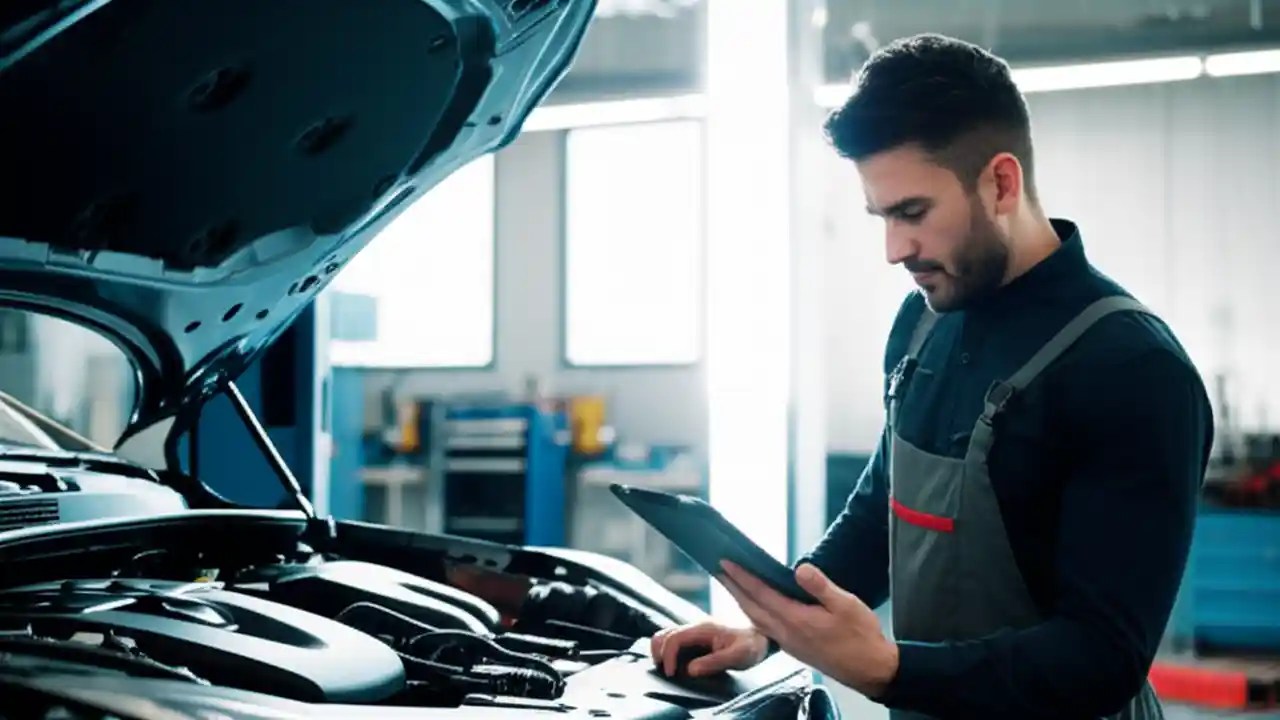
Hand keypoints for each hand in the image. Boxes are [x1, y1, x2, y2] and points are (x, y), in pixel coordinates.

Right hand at [649, 620, 770, 677]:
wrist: (761, 635)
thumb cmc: (751, 645)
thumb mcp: (738, 656)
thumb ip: (714, 662)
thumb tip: (690, 670)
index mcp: (703, 628)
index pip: (674, 638)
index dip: (668, 656)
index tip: (672, 674)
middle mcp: (695, 626)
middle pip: (664, 634)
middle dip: (659, 653)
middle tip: (667, 672)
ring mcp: (695, 631)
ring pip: (667, 636)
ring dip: (662, 652)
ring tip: (670, 669)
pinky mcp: (696, 637)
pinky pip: (675, 641)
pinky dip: (668, 651)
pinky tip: (677, 664)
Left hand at [719, 560, 898, 697]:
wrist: (869, 670)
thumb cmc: (861, 636)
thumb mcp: (846, 605)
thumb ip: (820, 587)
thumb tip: (799, 568)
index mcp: (796, 620)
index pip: (761, 594)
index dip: (742, 577)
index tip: (726, 562)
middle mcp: (786, 632)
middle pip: (750, 606)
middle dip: (733, 587)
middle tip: (718, 569)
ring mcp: (788, 642)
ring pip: (755, 618)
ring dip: (740, 599)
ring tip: (731, 584)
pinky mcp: (793, 647)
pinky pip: (764, 627)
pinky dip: (754, 612)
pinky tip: (755, 606)